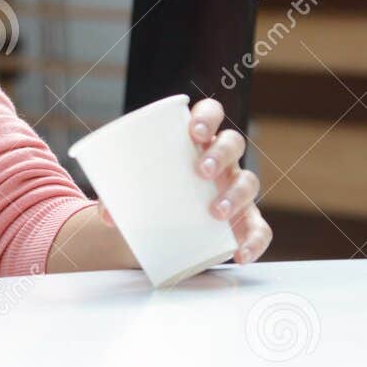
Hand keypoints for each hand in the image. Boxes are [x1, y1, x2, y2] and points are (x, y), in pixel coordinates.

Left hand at [98, 96, 272, 266]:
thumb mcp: (133, 190)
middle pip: (233, 143)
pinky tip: (241, 253)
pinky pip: (259, 228)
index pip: (210, 113)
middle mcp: (222, 161)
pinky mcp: (245, 221)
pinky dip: (254, 241)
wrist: (163, 229)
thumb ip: (117, 196)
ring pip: (249, 182)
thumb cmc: (153, 195)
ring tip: (216, 212)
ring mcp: (235, 189)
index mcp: (197, 141)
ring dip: (236, 195)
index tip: (194, 132)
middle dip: (220, 154)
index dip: (207, 117)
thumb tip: (108, 213)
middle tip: (201, 170)